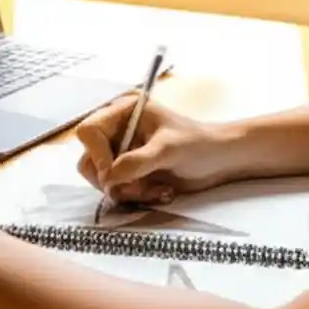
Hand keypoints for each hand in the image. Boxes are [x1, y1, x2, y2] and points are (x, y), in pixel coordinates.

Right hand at [75, 95, 242, 203]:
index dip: (96, 153)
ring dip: (127, 191)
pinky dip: (136, 196)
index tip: (113, 173)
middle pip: (89, 160)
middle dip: (114, 179)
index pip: (89, 131)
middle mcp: (116, 131)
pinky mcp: (128, 174)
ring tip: (156, 189)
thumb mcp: (168, 150)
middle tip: (141, 186)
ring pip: (101, 180)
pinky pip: (116, 191)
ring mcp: (121, 154)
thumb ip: (136, 161)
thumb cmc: (199, 145)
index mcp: (123, 112)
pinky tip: (160, 191)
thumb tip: (108, 177)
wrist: (220, 162)